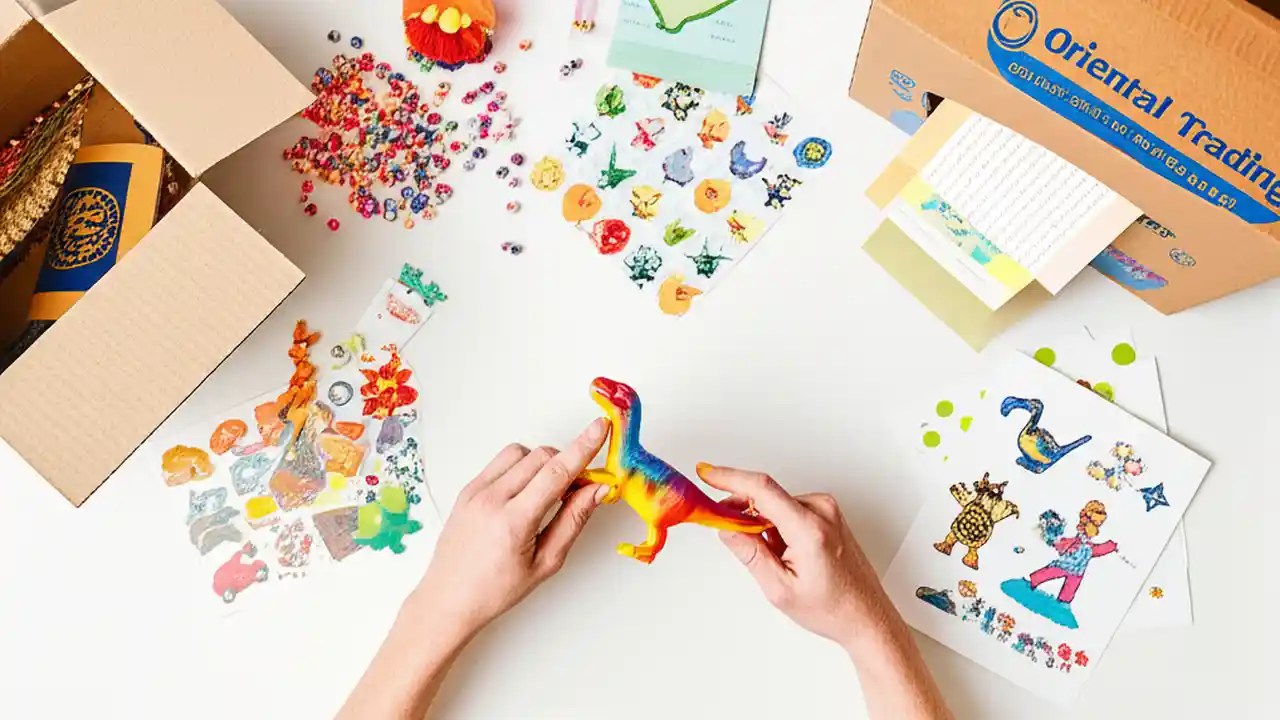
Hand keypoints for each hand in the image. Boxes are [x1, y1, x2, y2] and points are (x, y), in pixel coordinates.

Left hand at [407, 418, 609, 640]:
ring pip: (521, 452)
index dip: (583, 447)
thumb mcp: (545, 562)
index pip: (556, 472)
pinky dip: (521, 468)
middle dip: (566, 463)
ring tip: (546, 493)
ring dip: (542, 463)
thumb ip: (574, 521)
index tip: (601, 427)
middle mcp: (491, 499)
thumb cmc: (497, 590)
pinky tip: (524, 493)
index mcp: (513, 522)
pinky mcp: (467, 489)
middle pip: (541, 456)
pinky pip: (501, 462)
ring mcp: (475, 491)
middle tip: (578, 489)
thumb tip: (598, 490)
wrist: (448, 598)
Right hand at [696, 464, 893, 650]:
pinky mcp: (829, 512)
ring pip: (776, 505)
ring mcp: (828, 509)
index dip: (729, 478)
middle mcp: (822, 511)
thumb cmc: (831, 608)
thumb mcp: (779, 588)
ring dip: (765, 526)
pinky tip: (789, 554)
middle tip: (734, 540)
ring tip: (779, 561)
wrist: (866, 616)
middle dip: (744, 515)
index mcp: (809, 529)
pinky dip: (779, 527)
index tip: (707, 473)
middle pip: (766, 497)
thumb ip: (749, 553)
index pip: (762, 489)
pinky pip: (790, 509)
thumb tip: (725, 526)